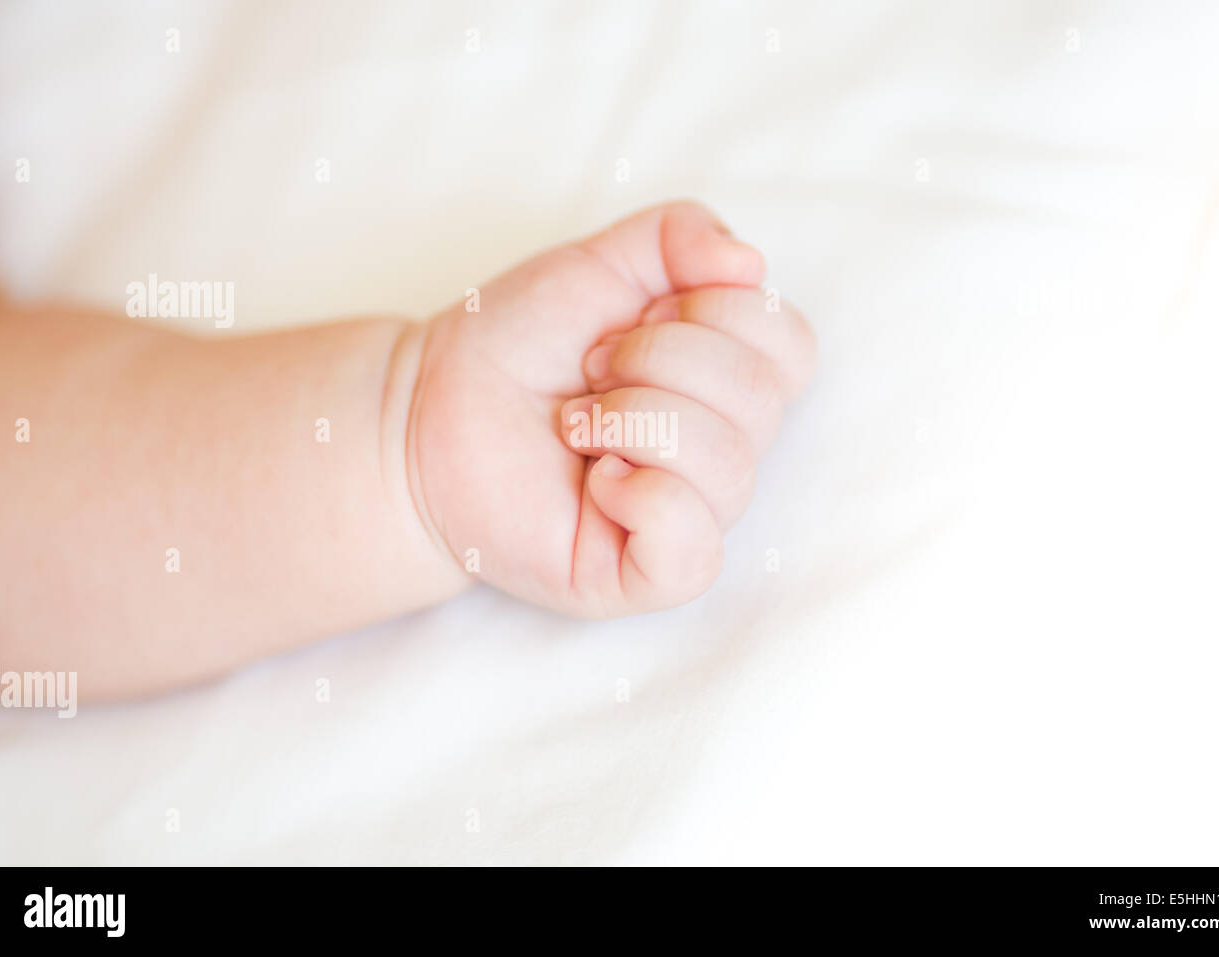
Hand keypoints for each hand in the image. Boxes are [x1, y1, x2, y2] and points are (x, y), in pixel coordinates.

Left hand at [409, 201, 814, 615]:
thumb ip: (680, 236)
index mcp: (727, 383)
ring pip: (729, 468)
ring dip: (633, 420)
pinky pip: (695, 547)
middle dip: (657, 360)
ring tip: (575, 423)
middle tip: (589, 373)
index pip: (790, 346)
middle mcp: (723, 453)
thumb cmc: (517, 346)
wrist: (428, 410)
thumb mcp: (601, 264)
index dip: (715, 312)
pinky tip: (594, 481)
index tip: (635, 320)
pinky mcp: (647, 576)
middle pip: (759, 399)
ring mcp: (690, 519)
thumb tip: (750, 264)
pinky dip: (641, 495)